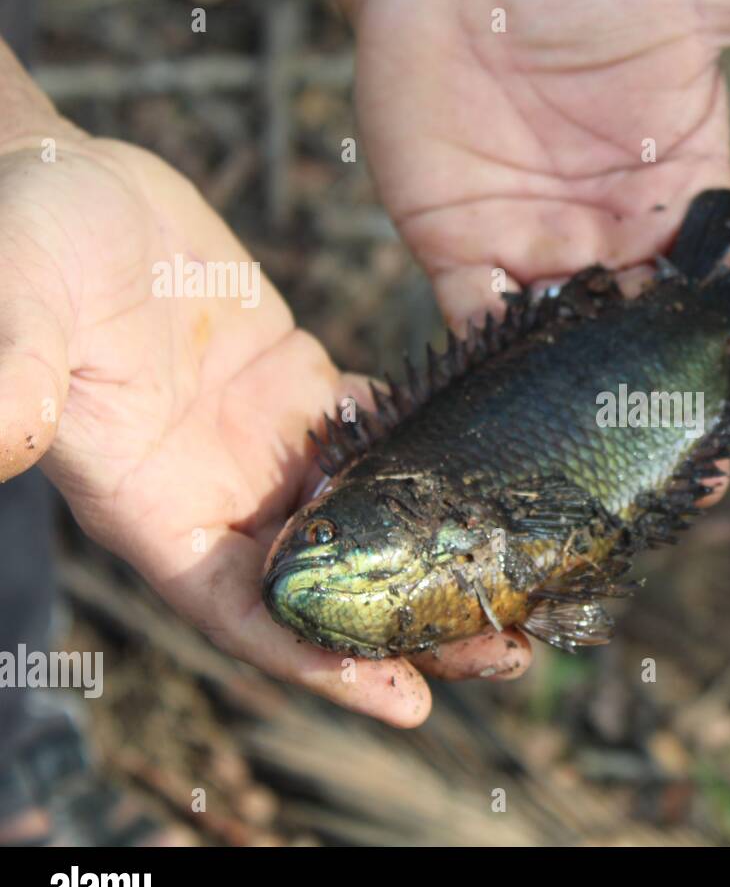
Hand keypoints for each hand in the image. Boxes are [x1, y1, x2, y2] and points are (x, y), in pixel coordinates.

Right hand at [0, 43, 525, 727]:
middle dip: (411, 627)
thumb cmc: (21, 239)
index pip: (244, 611)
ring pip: (366, 520)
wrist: (62, 182)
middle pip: (328, 585)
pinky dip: (431, 457)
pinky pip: (376, 435)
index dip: (320, 664)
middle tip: (506, 652)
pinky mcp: (297, 385)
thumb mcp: (16, 303)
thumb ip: (14, 379)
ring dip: (437, 552)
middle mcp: (218, 489)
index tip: (407, 704)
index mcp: (152, 503)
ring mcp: (264, 441)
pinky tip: (498, 467)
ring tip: (521, 575)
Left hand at [334, 0, 729, 497]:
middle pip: (651, 345)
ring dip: (592, 418)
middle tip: (701, 479)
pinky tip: (520, 430)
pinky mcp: (456, 243)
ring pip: (570, 355)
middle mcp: (611, 233)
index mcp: (678, 192)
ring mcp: (534, 243)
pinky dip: (497, 373)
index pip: (720, 296)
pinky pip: (478, 323)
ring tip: (617, 484)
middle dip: (675, 412)